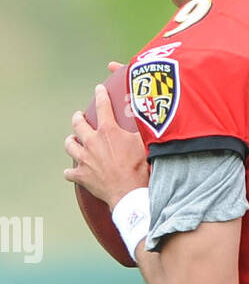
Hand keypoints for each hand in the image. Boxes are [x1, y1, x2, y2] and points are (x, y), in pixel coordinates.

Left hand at [63, 82, 146, 208]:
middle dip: (78, 117)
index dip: (101, 95)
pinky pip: (69, 172)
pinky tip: (73, 171)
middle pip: (78, 123)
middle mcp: (92, 142)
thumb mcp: (143, 143)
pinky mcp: (82, 176)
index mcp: (108, 131)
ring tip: (73, 140)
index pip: (103, 106)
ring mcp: (84, 159)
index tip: (99, 89)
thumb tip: (145, 115)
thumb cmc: (139, 169)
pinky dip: (71, 171)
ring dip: (71, 141)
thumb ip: (139, 128)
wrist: (130, 193)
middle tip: (80, 116)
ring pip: (69, 144)